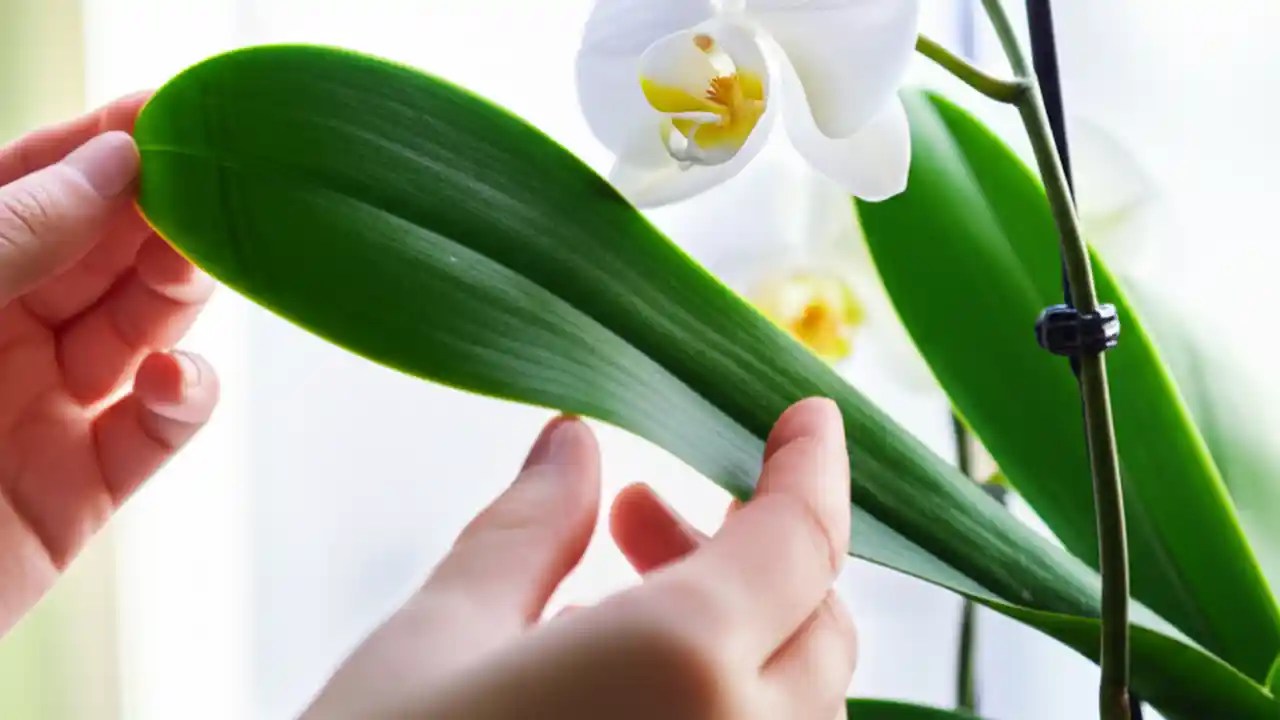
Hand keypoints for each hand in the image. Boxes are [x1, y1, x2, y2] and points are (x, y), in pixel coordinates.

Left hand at [0, 94, 217, 630]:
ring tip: (197, 268)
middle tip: (210, 194)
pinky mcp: (81, 491)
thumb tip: (116, 160)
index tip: (172, 115)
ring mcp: (41, 412)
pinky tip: (169, 382)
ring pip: (139, 331)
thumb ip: (15, 234)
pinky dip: (182, 400)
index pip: (32, 189)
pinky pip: (154, 430)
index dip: (99, 146)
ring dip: (178, 296)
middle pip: (100, 256)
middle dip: (156, 219)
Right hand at [305, 398, 854, 719]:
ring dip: (738, 631)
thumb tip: (571, 442)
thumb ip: (527, 529)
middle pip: (813, 620)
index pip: (802, 537)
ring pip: (799, 703)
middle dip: (743, 547)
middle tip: (634, 517)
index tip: (804, 418)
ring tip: (612, 606)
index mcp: (686, 665)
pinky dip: (727, 709)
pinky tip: (627, 698)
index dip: (811, 465)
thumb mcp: (436, 640)